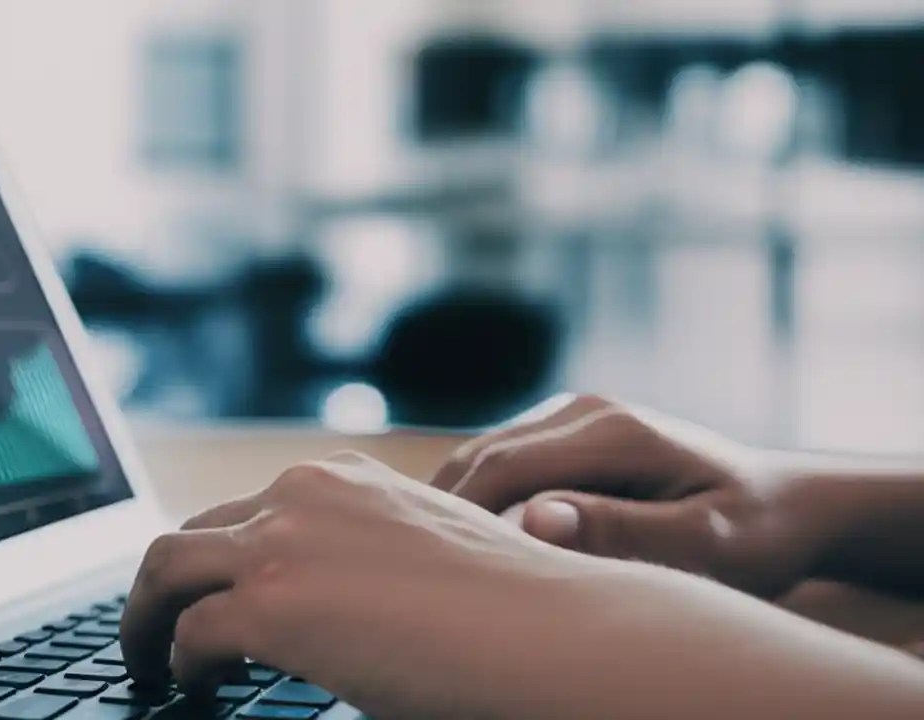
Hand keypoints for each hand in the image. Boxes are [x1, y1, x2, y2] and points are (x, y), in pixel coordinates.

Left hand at [119, 453, 598, 718]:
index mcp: (340, 481)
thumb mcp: (420, 556)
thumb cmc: (509, 609)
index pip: (246, 510)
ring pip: (165, 568)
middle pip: (190, 532)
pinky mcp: (272, 603)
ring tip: (144, 662)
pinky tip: (189, 685)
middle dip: (162, 583)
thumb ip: (365, 560)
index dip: (212, 556)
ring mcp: (282, 543)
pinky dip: (175, 661)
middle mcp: (302, 495)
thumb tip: (341, 605)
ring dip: (144, 618)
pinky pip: (190, 633)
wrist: (550, 631)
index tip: (197, 592)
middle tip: (153, 627)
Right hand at [432, 393, 817, 597]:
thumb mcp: (705, 543)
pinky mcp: (573, 431)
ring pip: (486, 454)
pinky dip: (483, 496)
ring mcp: (577, 414)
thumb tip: (535, 519)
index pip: (503, 467)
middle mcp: (586, 409)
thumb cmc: (755, 532)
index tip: (441, 569)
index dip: (461, 515)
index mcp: (613, 431)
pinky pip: (507, 459)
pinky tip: (479, 541)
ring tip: (442, 558)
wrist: (787, 502)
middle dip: (446, 508)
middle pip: (483, 454)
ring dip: (460, 501)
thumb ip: (622, 529)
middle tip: (422, 569)